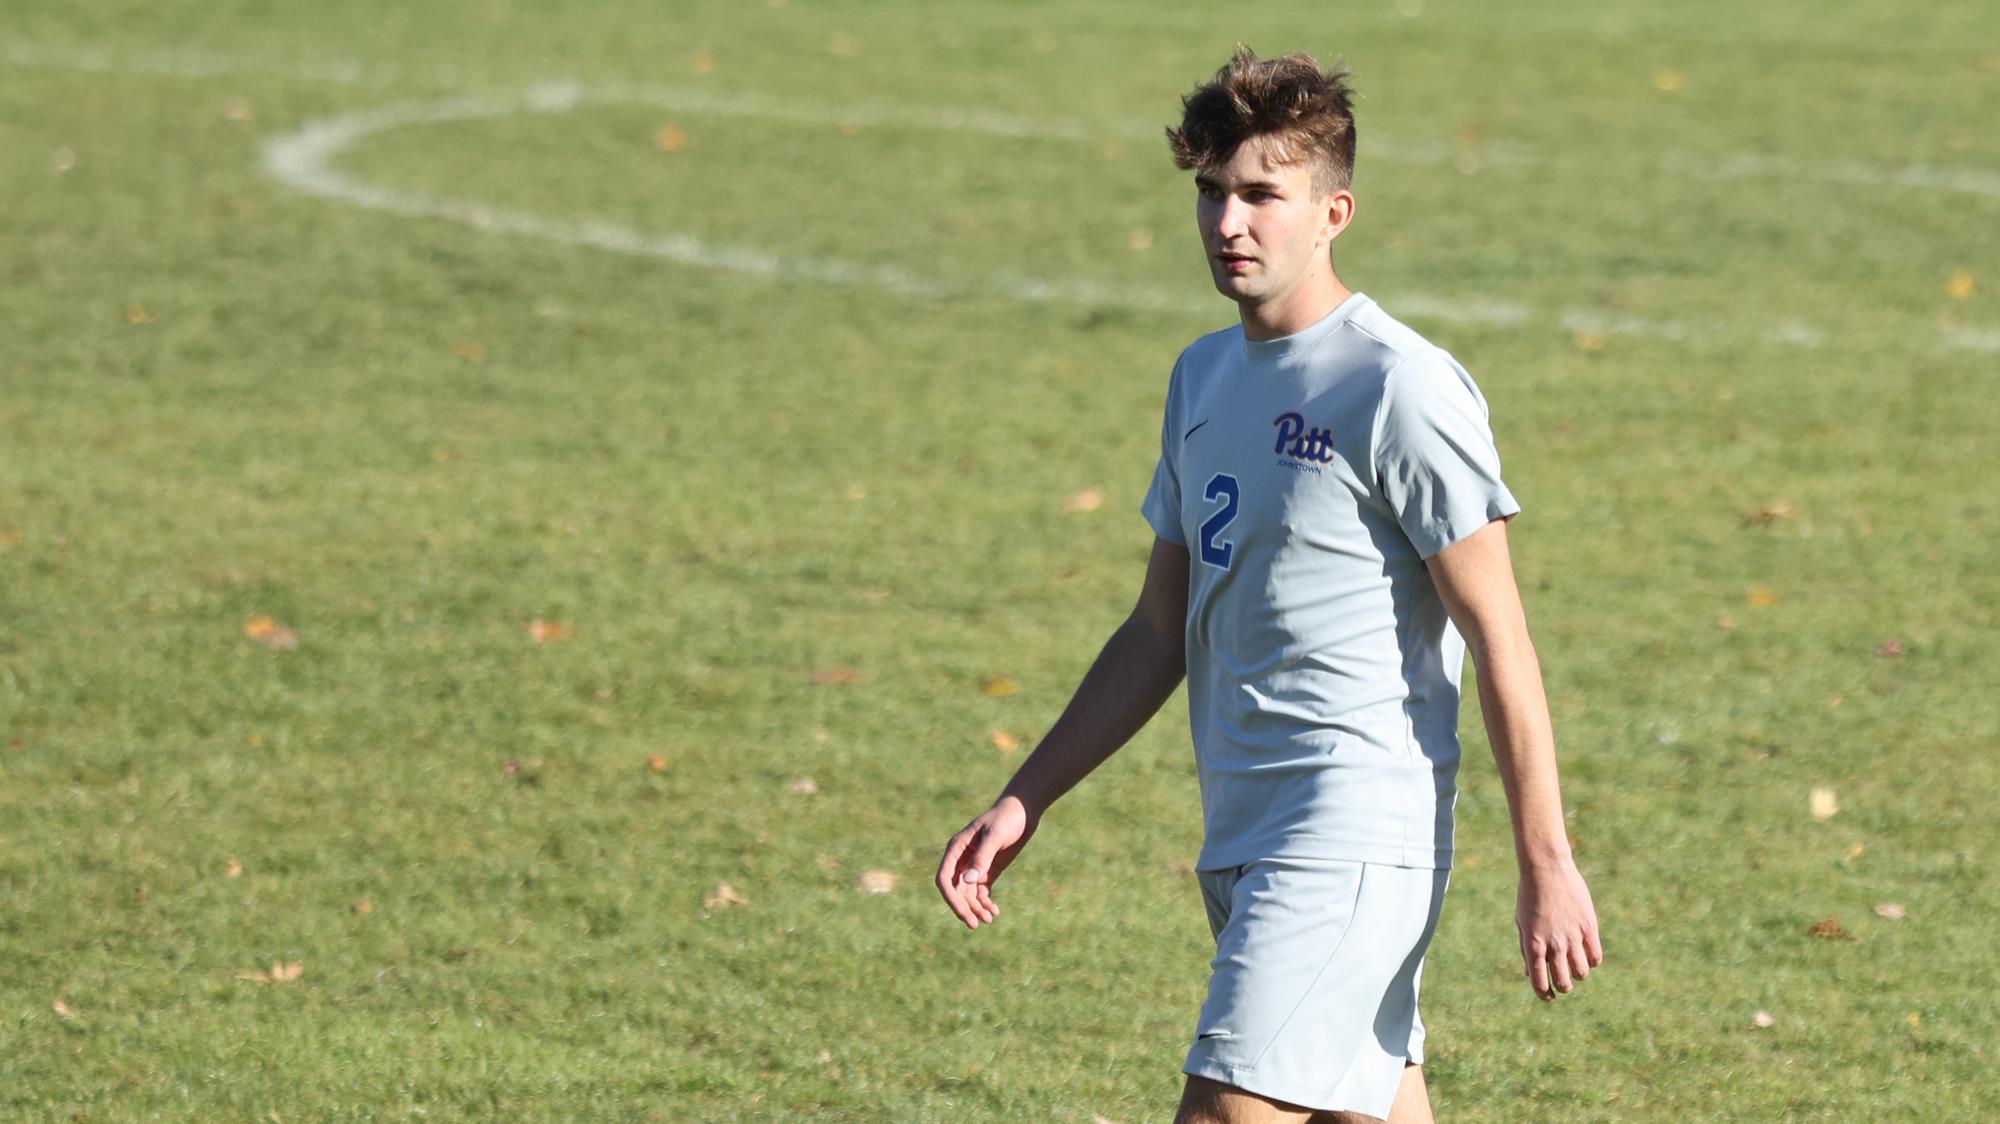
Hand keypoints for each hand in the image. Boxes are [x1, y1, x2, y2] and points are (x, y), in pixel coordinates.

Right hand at [936, 795, 1037, 929]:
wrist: (1023, 812)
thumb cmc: (1006, 818)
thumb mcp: (995, 836)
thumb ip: (982, 858)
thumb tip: (968, 882)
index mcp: (956, 849)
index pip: (945, 878)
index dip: (950, 898)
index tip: (963, 913)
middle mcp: (962, 859)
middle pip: (955, 891)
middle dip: (964, 908)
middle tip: (976, 924)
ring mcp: (974, 866)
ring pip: (968, 894)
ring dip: (976, 908)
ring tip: (989, 919)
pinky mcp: (988, 870)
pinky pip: (981, 892)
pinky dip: (985, 903)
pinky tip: (994, 912)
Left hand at [1516, 854, 1602, 1000]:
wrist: (1546, 869)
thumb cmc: (1530, 896)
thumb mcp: (1522, 924)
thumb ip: (1527, 950)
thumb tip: (1531, 975)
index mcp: (1533, 945)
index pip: (1540, 983)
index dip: (1544, 995)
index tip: (1548, 996)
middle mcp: (1553, 944)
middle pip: (1564, 982)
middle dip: (1563, 987)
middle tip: (1563, 981)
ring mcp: (1572, 936)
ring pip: (1582, 973)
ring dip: (1578, 974)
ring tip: (1574, 966)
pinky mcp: (1589, 927)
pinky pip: (1595, 956)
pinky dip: (1592, 961)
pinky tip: (1586, 954)